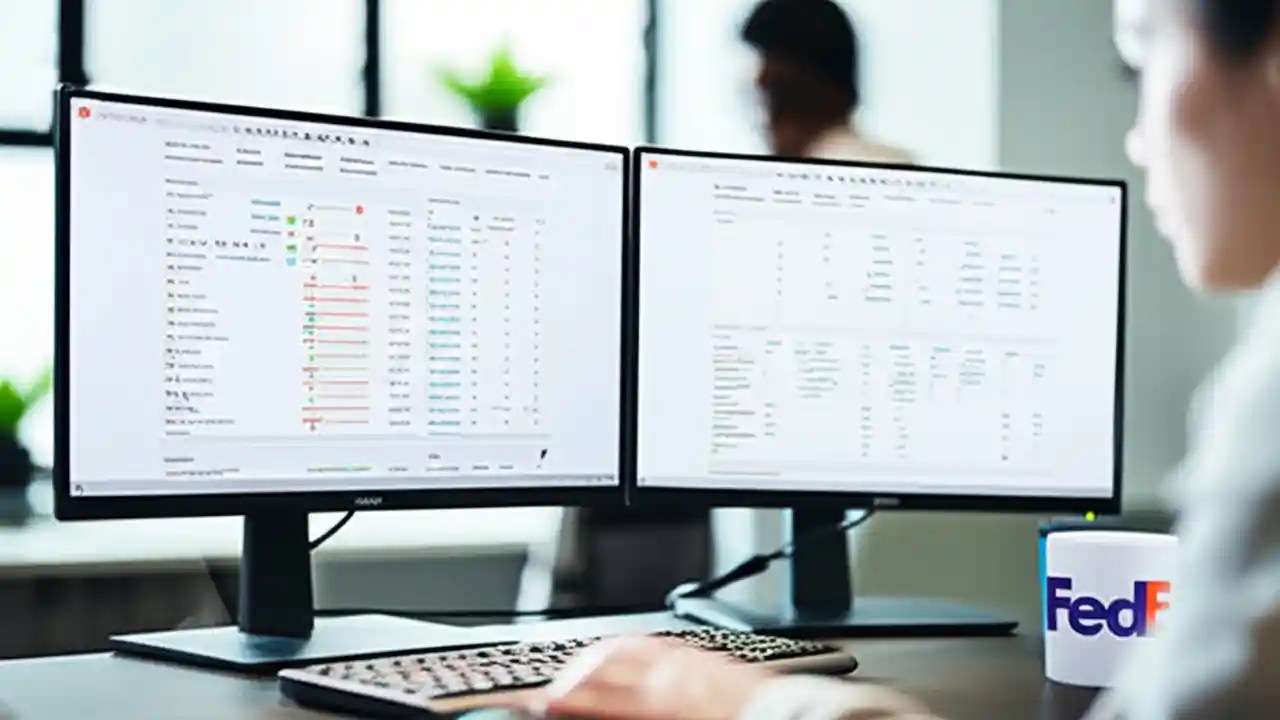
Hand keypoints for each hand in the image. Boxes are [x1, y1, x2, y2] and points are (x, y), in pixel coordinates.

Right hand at [523, 637, 772, 719]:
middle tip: (553, 692)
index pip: (598, 698)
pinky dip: (628, 650)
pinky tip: (622, 658)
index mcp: (659, 702)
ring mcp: (684, 660)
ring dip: (595, 660)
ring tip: (577, 673)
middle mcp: (669, 675)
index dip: (564, 700)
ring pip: (625, 648)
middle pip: (604, 666)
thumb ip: (627, 715)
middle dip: (572, 677)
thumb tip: (598, 710)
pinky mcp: (700, 655)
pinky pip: (654, 644)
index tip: (542, 704)